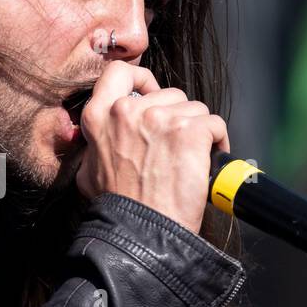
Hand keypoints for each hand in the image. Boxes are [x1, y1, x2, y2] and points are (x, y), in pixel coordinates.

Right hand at [73, 61, 229, 235]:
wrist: (142, 233)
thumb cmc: (118, 209)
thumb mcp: (89, 173)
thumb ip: (96, 147)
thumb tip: (101, 143)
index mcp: (99, 116)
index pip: (119, 72)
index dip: (141, 79)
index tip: (151, 93)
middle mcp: (128, 110)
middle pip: (169, 95)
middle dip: (177, 118)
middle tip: (174, 149)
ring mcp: (161, 118)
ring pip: (195, 109)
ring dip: (198, 133)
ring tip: (189, 161)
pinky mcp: (190, 131)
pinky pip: (214, 124)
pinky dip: (217, 143)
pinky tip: (206, 165)